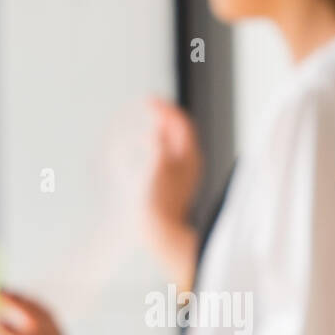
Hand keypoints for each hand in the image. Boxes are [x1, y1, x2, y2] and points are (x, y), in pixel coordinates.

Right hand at [141, 95, 202, 251]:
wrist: (160, 234)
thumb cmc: (159, 203)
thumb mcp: (158, 169)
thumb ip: (159, 145)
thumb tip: (156, 130)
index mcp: (189, 157)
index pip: (182, 124)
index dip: (166, 109)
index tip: (148, 100)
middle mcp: (189, 164)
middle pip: (179, 131)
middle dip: (164, 116)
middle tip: (146, 105)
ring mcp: (182, 174)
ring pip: (174, 143)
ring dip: (161, 129)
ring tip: (146, 120)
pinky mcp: (172, 184)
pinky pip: (166, 156)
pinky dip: (157, 145)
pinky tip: (144, 145)